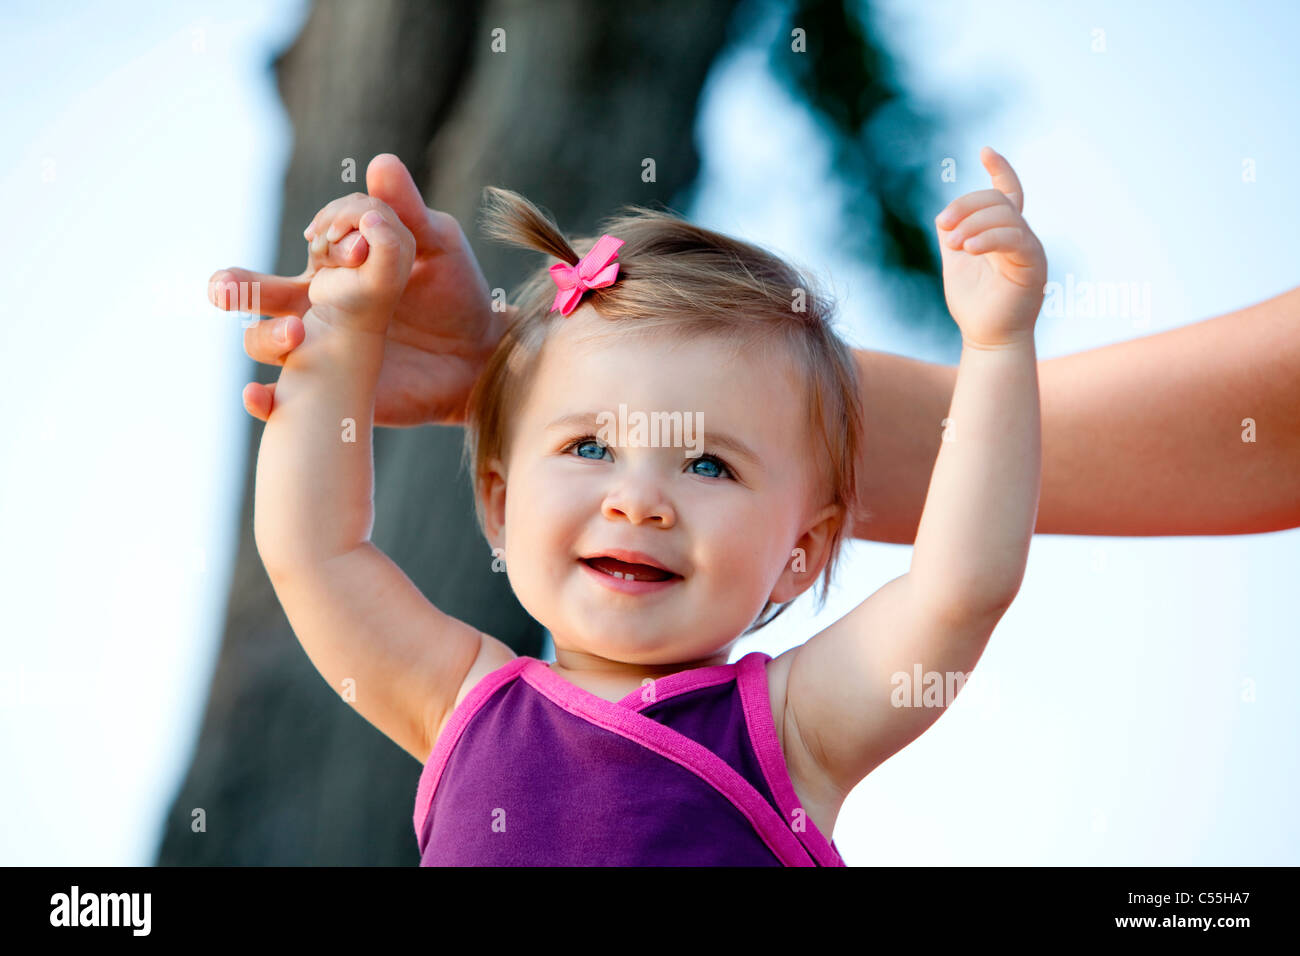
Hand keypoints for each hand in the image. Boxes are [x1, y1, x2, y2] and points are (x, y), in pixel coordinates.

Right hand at [208, 154, 511, 424]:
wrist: (480, 359)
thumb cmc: (457, 295)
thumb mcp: (438, 247)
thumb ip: (407, 212)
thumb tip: (379, 164)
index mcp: (341, 266)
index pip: (317, 243)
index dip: (329, 236)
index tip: (356, 243)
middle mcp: (320, 307)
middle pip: (263, 293)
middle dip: (236, 285)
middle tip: (225, 287)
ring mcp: (322, 349)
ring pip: (266, 343)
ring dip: (266, 337)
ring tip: (295, 334)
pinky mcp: (332, 391)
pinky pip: (284, 400)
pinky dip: (261, 400)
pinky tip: (259, 396)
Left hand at [934, 147, 1046, 347]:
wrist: (986, 337)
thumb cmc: (974, 303)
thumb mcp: (956, 261)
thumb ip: (953, 235)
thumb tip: (943, 216)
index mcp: (1003, 233)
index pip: (1007, 193)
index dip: (1000, 170)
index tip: (986, 151)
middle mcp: (1020, 236)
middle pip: (998, 201)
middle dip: (966, 207)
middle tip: (943, 227)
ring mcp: (1029, 249)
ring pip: (1005, 216)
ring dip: (973, 224)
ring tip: (953, 244)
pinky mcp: (1032, 265)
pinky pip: (1015, 239)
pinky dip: (989, 238)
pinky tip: (967, 248)